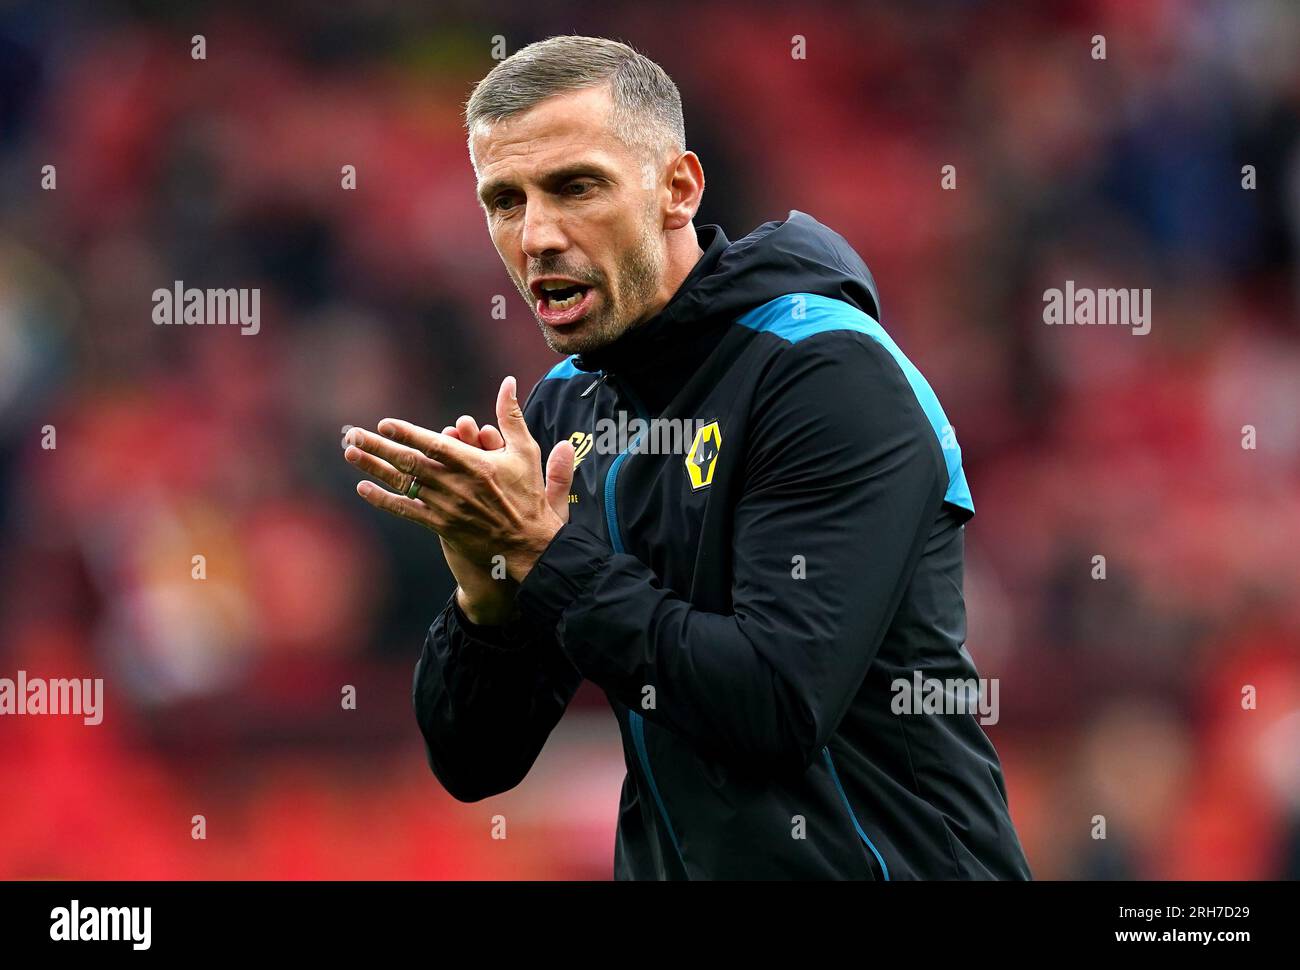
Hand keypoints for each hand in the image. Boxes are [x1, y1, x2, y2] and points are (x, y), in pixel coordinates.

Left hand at [344, 377, 575, 608]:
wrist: (529, 546)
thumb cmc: (528, 496)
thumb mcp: (526, 451)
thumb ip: (511, 416)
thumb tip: (508, 382)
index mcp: (475, 465)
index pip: (434, 445)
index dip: (407, 434)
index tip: (384, 424)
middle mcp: (456, 485)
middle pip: (410, 462)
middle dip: (378, 447)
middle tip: (353, 434)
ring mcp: (446, 507)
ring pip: (404, 484)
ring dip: (374, 468)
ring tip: (351, 453)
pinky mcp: (441, 526)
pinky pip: (407, 510)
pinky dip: (384, 500)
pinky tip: (364, 488)